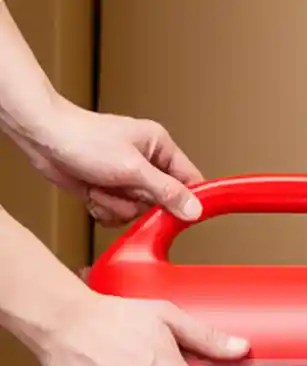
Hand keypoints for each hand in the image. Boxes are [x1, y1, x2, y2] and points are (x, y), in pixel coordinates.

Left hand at [7, 99, 202, 225]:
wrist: (42, 138)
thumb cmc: (83, 139)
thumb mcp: (133, 168)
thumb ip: (167, 191)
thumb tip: (194, 209)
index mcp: (160, 147)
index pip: (190, 179)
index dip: (188, 200)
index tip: (181, 216)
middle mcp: (147, 162)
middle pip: (162, 201)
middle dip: (139, 202)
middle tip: (124, 189)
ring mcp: (128, 178)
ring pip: (139, 211)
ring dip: (117, 206)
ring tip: (101, 187)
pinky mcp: (109, 189)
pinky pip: (119, 214)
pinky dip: (104, 209)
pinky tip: (92, 194)